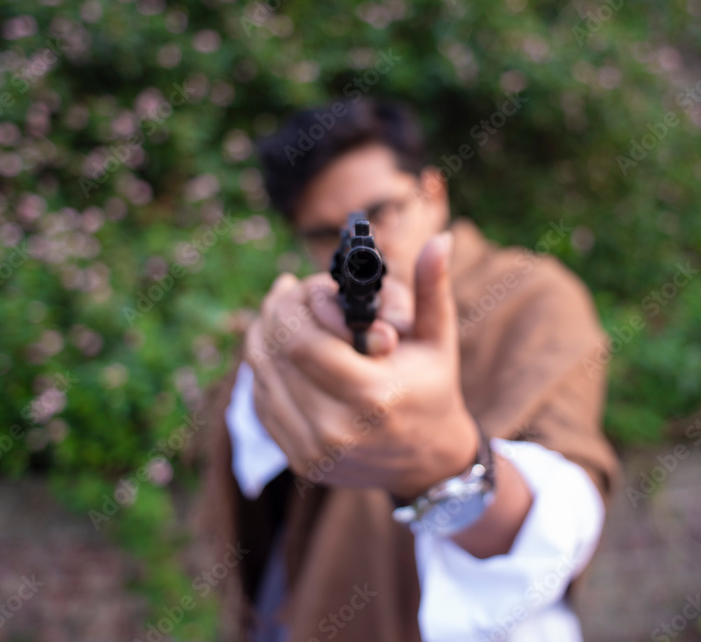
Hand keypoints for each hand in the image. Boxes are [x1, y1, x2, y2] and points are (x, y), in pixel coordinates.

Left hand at [244, 232, 478, 499]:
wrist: (428, 460)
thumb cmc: (432, 388)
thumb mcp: (438, 338)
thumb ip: (432, 288)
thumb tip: (439, 241)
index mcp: (372, 397)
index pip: (302, 343)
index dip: (292, 306)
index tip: (298, 285)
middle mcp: (336, 430)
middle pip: (276, 357)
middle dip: (275, 314)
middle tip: (284, 293)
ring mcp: (314, 450)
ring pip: (261, 378)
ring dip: (263, 337)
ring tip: (276, 313)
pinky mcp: (300, 460)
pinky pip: (262, 403)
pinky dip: (264, 370)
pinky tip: (276, 349)